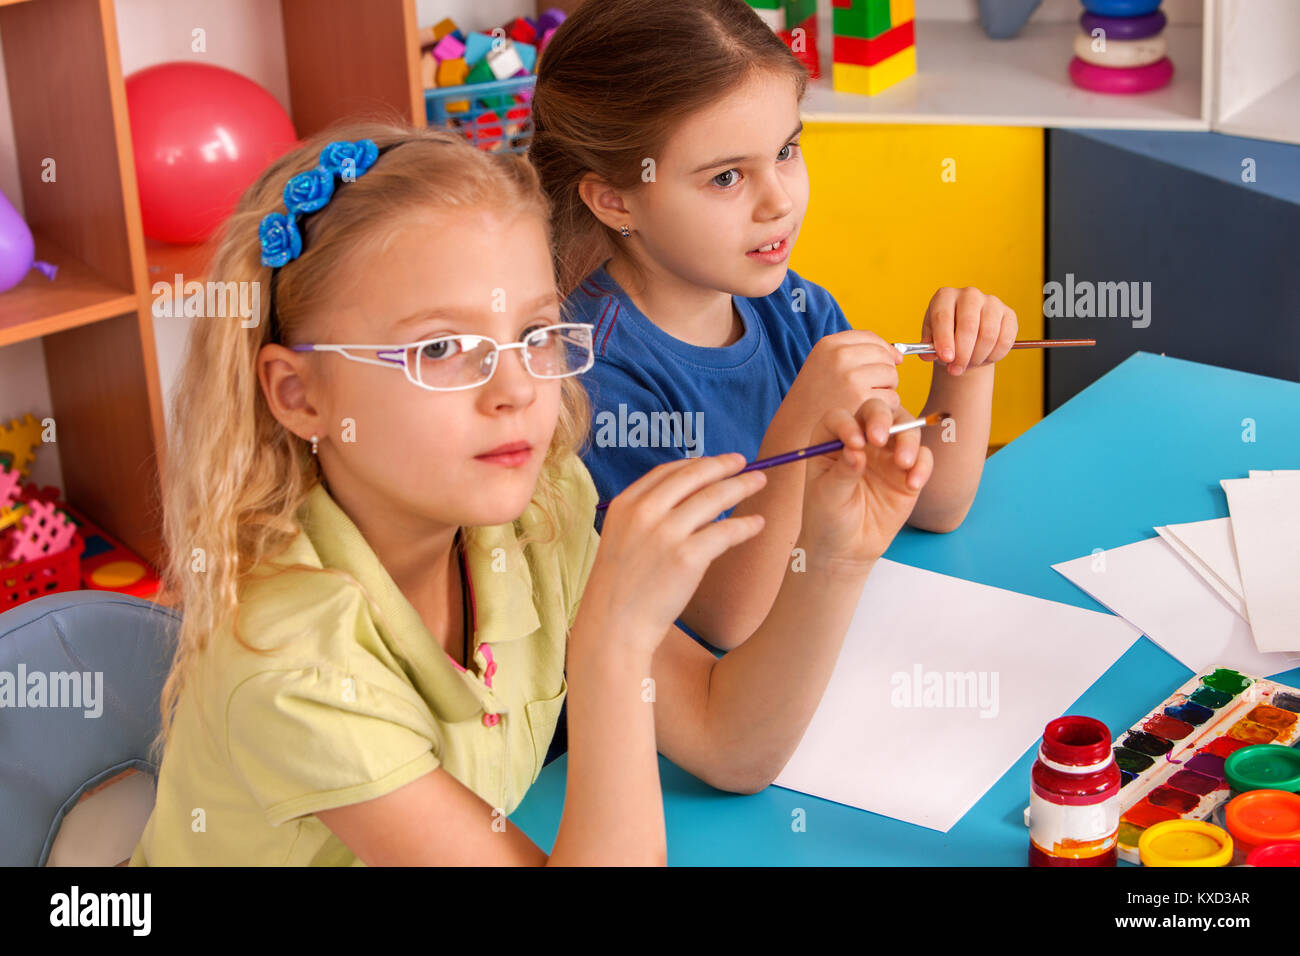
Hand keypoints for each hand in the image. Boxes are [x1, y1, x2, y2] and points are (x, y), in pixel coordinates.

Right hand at [579, 454, 766, 654]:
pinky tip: (758, 524)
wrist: (614, 627)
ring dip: (742, 486)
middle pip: (693, 476)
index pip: (666, 471)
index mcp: (625, 504)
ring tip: (760, 482)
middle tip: (744, 462)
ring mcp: (666, 533)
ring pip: (715, 497)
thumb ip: (649, 517)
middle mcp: (644, 512)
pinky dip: (746, 525)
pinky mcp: (687, 557)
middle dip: (723, 465)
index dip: (695, 462)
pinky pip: (726, 532)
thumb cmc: (620, 590)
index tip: (714, 462)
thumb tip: (696, 504)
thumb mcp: (622, 540)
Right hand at [777, 329, 902, 437]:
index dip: (883, 350)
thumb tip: (898, 356)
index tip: (884, 364)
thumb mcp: (824, 365)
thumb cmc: (814, 399)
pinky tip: (865, 413)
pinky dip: (885, 408)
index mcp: (829, 344)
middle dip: (883, 372)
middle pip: (884, 356)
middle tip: (866, 389)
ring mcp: (850, 377)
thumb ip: (856, 354)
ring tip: (863, 400)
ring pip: (892, 376)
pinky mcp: (861, 399)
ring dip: (886, 390)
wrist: (795, 429)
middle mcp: (839, 356)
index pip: (870, 337)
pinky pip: (891, 398)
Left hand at [798, 399, 932, 570]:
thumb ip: (842, 472)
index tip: (854, 443)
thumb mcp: (827, 496)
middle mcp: (861, 439)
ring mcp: (886, 453)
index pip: (840, 418)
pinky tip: (913, 483)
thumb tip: (857, 450)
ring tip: (903, 463)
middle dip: (881, 418)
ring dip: (908, 439)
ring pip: (905, 427)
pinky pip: (922, 457)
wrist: (847, 548)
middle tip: (880, 438)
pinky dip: (922, 465)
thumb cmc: (828, 517)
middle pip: (876, 411)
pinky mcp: (907, 472)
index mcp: (831, 440)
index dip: (847, 424)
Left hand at [920, 287, 1016, 375]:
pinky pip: (1005, 340)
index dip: (944, 339)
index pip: (943, 317)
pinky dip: (993, 355)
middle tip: (955, 370)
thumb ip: (928, 348)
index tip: (946, 358)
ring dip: (977, 357)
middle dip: (962, 354)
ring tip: (968, 364)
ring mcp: (992, 302)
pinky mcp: (1009, 314)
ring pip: (988, 335)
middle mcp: (969, 294)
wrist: (967, 339)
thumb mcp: (931, 341)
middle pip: (968, 326)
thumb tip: (928, 355)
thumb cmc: (946, 338)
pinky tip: (983, 358)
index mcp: (945, 297)